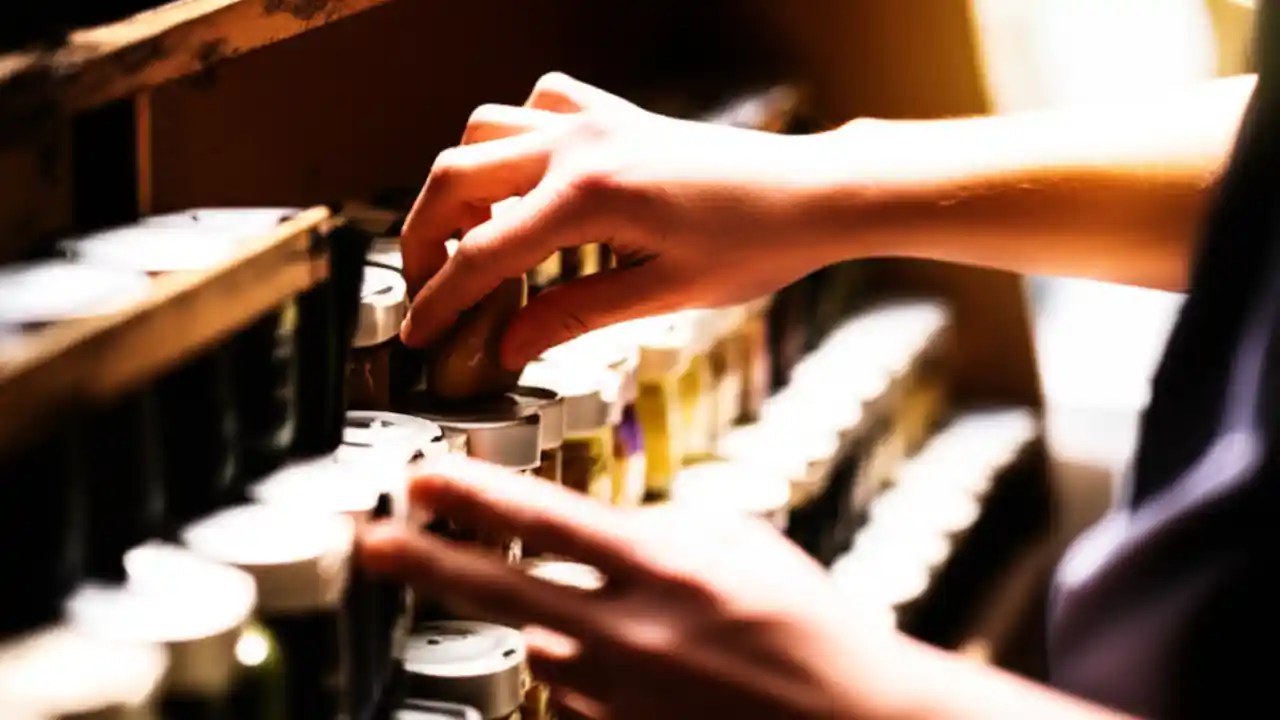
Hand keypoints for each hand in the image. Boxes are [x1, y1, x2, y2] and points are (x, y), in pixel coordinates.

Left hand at [359, 455, 910, 719]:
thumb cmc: (816, 635)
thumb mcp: (751, 549)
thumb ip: (672, 531)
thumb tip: (622, 529)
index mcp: (666, 567)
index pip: (547, 519)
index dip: (475, 494)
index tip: (422, 476)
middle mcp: (630, 632)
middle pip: (501, 589)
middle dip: (426, 561)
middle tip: (371, 541)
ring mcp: (622, 695)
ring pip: (540, 646)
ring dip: (540, 622)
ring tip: (575, 613)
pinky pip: (576, 697)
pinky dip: (584, 674)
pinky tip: (625, 666)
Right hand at [398, 72, 844, 367]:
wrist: (810, 191)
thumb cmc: (755, 243)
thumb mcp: (662, 294)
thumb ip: (574, 316)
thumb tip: (508, 346)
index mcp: (589, 195)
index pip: (484, 253)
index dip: (441, 300)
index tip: (418, 337)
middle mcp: (578, 144)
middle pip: (456, 178)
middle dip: (423, 236)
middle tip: (427, 287)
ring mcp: (593, 118)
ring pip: (483, 129)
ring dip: (460, 181)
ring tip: (471, 236)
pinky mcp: (613, 112)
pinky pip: (536, 103)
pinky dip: (512, 136)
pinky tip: (527, 178)